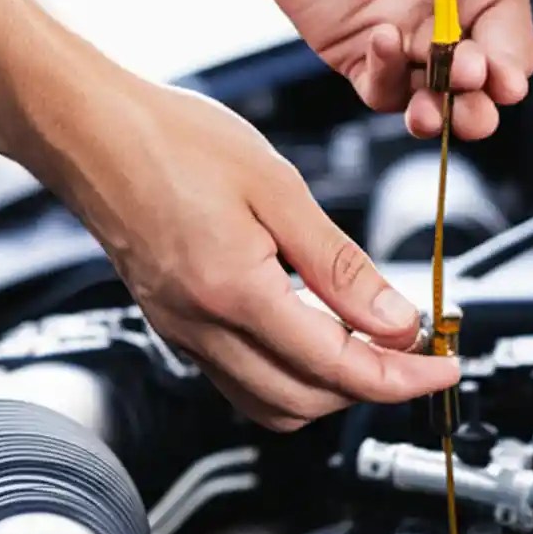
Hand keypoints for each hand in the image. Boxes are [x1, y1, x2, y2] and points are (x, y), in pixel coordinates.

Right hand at [15, 63, 459, 431]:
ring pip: (272, 403)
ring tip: (368, 346)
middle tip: (416, 351)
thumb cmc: (168, 140)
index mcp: (234, 293)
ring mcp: (182, 332)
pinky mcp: (172, 323)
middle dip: (373, 387)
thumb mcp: (274, 187)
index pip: (341, 368)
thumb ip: (338, 264)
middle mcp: (203, 329)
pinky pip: (239, 379)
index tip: (444, 367)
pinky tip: (310, 333)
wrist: (88, 130)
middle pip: (309, 401)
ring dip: (329, 389)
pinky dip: (287, 374)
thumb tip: (394, 318)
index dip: (404, 376)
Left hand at [143, 0, 532, 140]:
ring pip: (433, 99)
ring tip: (433, 108)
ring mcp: (402, 36)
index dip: (510, 67)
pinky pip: (380, 88)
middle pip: (478, 84)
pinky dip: (387, 78)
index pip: (511, 42)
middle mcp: (447, 13)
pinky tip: (384, 38)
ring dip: (440, 112)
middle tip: (468, 86)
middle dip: (480, 101)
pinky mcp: (356, 51)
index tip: (501, 76)